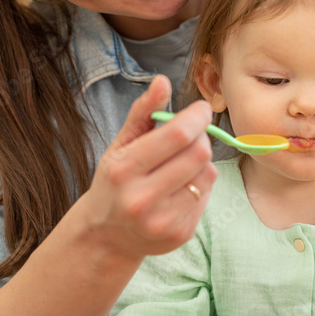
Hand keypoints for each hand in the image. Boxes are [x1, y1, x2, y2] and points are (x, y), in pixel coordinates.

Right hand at [75, 75, 217, 259]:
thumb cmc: (115, 181)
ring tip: (182, 164)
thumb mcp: (121, 144)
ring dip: (201, 162)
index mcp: (124, 170)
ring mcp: (162, 221)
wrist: (106, 235)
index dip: (197, 117)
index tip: (201, 110)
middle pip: (199, 154)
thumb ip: (143, 112)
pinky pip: (207, 196)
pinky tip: (180, 188)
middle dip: (201, 137)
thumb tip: (162, 80)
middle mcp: (141, 199)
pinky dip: (200, 185)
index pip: (178, 135)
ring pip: (208, 174)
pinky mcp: (180, 234)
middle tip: (192, 135)